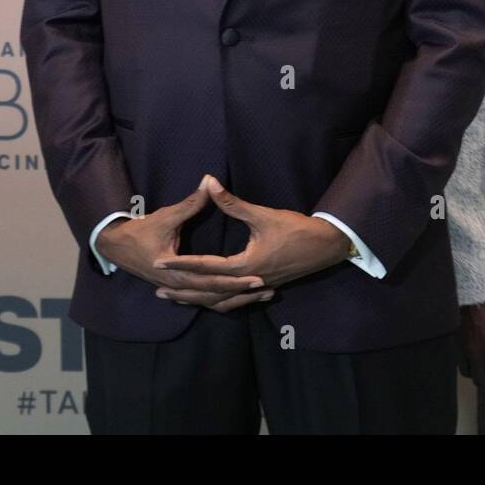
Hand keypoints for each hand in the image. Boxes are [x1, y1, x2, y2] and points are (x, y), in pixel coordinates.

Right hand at [96, 178, 273, 312]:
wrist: (115, 246)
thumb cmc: (141, 231)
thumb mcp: (167, 216)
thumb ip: (191, 203)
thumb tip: (210, 181)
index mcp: (176, 271)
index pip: (212, 279)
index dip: (236, 279)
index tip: (258, 277)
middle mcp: (179, 285)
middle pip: (216, 294)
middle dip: (242, 293)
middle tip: (268, 289)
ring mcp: (179, 289)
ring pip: (212, 302)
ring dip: (237, 300)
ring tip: (264, 297)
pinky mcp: (179, 288)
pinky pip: (204, 300)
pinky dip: (223, 300)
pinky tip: (240, 299)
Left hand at [153, 176, 353, 307]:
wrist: (326, 246)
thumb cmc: (296, 229)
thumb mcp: (263, 215)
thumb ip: (233, 203)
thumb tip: (210, 183)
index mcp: (244, 265)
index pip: (204, 266)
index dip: (180, 264)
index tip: (159, 263)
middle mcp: (248, 281)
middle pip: (209, 292)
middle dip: (183, 291)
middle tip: (158, 290)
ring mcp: (257, 287)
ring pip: (223, 301)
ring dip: (199, 300)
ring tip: (178, 299)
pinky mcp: (265, 287)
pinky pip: (237, 301)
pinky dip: (221, 301)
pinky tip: (213, 299)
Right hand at [459, 295, 484, 398]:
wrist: (477, 288)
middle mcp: (477, 352)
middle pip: (479, 381)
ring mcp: (464, 347)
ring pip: (467, 373)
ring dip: (476, 376)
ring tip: (484, 371)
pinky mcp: (457, 340)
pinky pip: (460, 360)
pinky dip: (467, 364)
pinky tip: (474, 359)